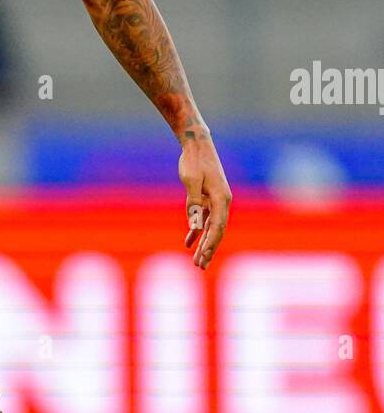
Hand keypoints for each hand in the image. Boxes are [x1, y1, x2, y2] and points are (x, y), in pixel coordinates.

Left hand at [179, 131, 231, 269]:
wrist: (196, 145)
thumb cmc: (193, 162)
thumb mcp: (191, 182)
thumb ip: (193, 204)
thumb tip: (196, 226)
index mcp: (221, 199)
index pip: (218, 227)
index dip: (211, 243)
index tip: (203, 257)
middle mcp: (222, 202)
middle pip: (217, 231)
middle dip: (209, 250)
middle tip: (201, 266)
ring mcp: (216, 201)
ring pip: (211, 228)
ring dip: (204, 244)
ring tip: (198, 261)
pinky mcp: (208, 198)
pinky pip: (204, 219)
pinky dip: (197, 231)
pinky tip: (189, 243)